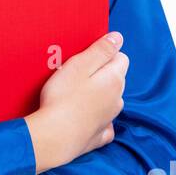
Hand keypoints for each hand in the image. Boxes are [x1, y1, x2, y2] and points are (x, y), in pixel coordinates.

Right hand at [26, 31, 127, 173]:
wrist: (54, 137)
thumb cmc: (63, 98)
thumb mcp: (80, 65)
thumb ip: (101, 50)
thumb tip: (118, 38)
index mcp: (114, 79)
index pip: (121, 58)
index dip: (104, 54)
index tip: (85, 58)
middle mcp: (117, 99)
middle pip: (116, 79)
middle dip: (101, 73)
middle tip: (75, 75)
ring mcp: (109, 119)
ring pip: (110, 100)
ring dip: (98, 95)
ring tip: (74, 95)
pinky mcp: (98, 136)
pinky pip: (103, 124)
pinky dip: (96, 119)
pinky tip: (84, 117)